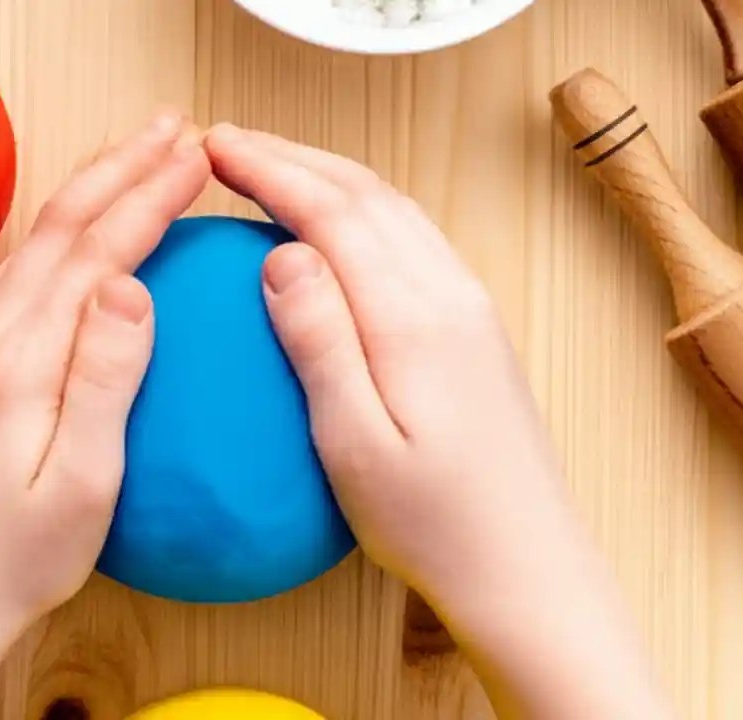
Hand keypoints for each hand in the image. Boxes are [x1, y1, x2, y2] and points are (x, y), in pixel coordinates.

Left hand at [0, 112, 209, 719]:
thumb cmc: (12, 559)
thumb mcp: (80, 483)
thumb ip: (106, 381)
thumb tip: (132, 286)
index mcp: (23, 360)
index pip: (98, 252)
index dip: (150, 196)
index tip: (199, 156)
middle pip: (61, 226)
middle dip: (122, 166)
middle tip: (177, 126)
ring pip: (38, 242)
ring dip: (91, 188)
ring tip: (138, 155)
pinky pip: (24, 272)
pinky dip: (65, 232)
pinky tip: (85, 234)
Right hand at [205, 124, 670, 719]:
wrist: (529, 570)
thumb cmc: (434, 526)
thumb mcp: (356, 448)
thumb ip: (321, 344)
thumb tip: (283, 255)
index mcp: (414, 320)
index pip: (334, 214)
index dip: (270, 170)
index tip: (213, 146)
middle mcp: (451, 296)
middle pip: (368, 195)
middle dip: (294, 157)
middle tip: (227, 142)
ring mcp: (472, 309)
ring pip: (395, 211)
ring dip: (331, 177)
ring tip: (272, 167)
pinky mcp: (477, 331)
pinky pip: (413, 241)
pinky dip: (363, 212)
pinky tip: (334, 231)